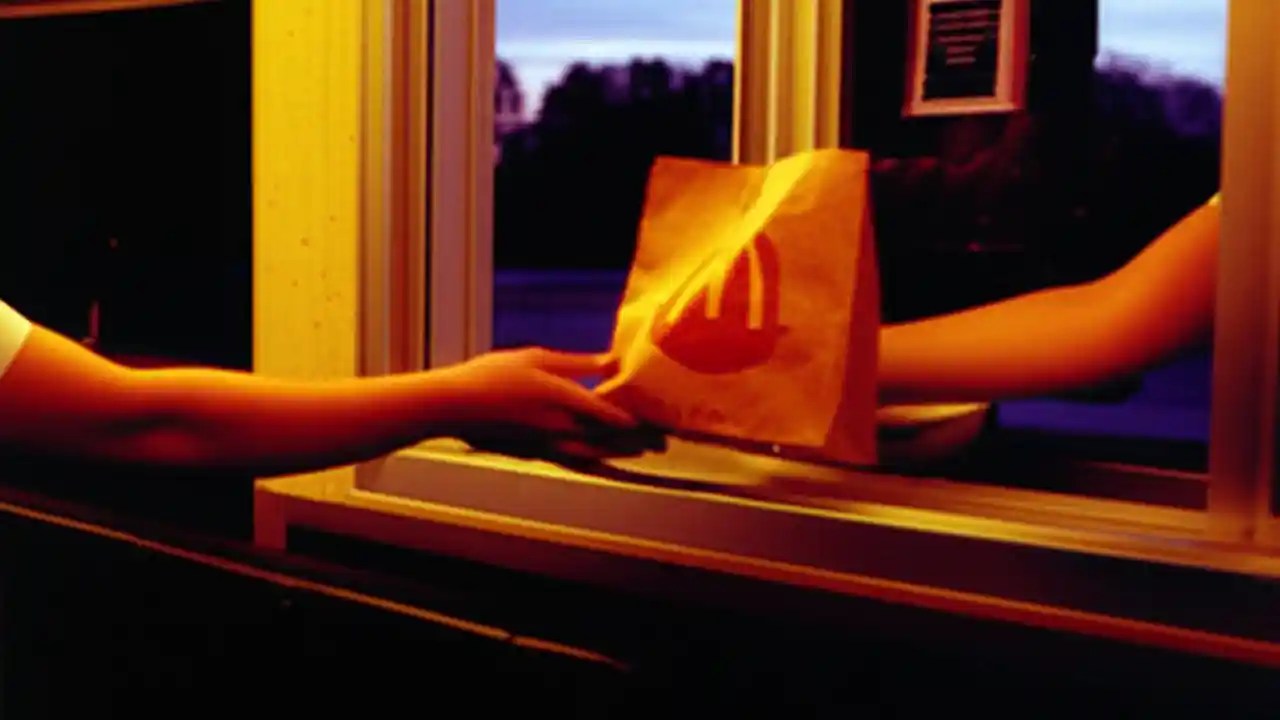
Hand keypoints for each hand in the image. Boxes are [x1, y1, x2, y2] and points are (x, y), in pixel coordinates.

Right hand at [435, 347, 663, 462]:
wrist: (452, 408)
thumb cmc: (491, 375)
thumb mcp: (536, 358)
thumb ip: (577, 363)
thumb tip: (610, 361)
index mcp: (562, 400)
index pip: (612, 415)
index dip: (640, 419)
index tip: (662, 417)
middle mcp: (559, 429)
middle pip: (611, 440)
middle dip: (639, 441)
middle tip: (664, 441)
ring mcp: (548, 446)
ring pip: (596, 456)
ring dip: (622, 455)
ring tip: (644, 452)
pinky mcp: (536, 455)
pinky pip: (576, 463)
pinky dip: (597, 464)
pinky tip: (606, 464)